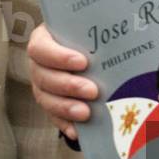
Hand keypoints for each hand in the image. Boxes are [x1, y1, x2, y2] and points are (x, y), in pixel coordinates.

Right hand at [27, 23, 97, 140]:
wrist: (82, 47)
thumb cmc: (83, 35)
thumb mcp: (85, 28)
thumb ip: (93, 33)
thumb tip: (121, 37)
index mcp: (43, 40)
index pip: (41, 48)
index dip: (59, 57)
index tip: (83, 62)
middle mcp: (38, 64)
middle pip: (45, 77)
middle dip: (69, 86)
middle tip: (93, 91)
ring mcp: (40, 85)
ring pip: (46, 99)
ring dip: (66, 107)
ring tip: (86, 113)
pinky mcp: (48, 102)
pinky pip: (52, 116)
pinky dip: (64, 123)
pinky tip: (77, 130)